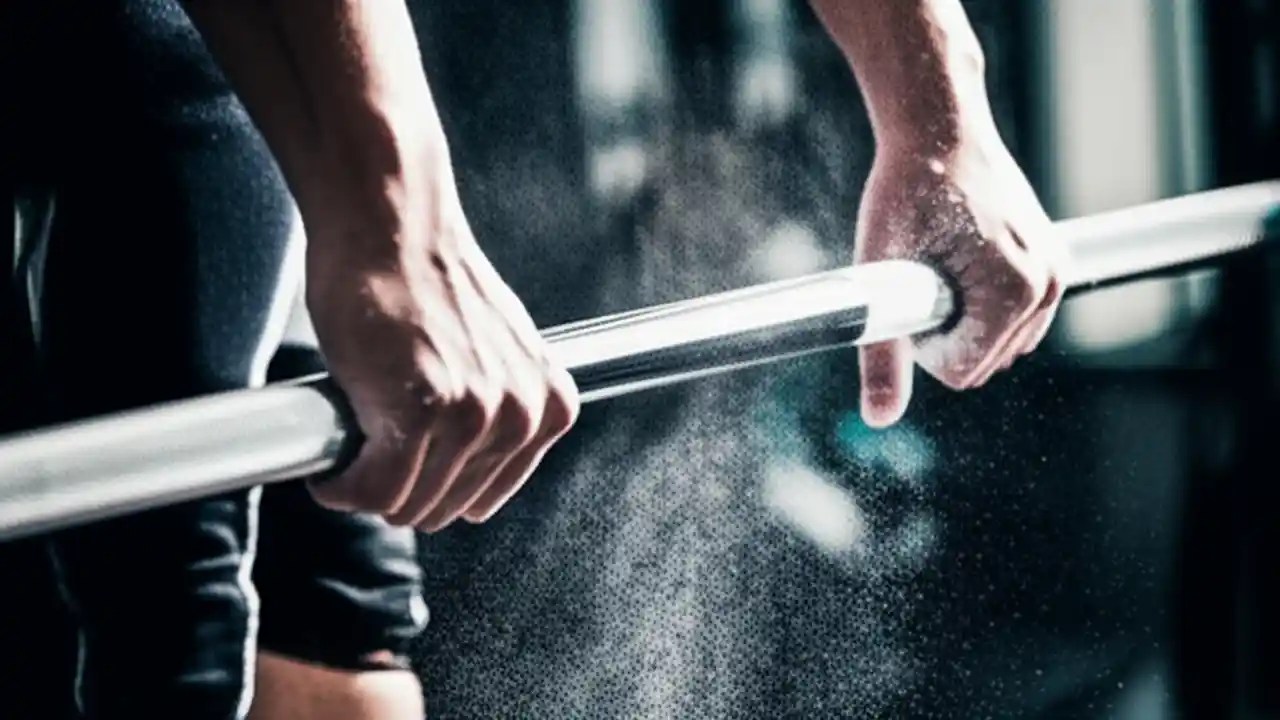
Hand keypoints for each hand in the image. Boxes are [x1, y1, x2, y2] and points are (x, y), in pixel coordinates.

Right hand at [304, 188, 578, 532]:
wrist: (393, 229)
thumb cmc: (423, 287)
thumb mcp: (492, 357)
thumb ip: (495, 413)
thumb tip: (461, 476)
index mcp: (550, 409)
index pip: (479, 499)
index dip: (429, 487)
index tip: (399, 464)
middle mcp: (524, 416)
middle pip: (443, 509)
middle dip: (397, 487)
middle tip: (366, 446)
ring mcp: (477, 416)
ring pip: (405, 505)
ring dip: (363, 487)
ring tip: (349, 444)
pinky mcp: (424, 412)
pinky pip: (374, 490)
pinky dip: (340, 489)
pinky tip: (330, 471)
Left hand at [853, 136, 1062, 426]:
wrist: (938, 130)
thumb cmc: (904, 192)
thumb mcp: (880, 273)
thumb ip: (881, 351)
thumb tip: (878, 419)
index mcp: (1016, 292)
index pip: (959, 372)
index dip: (919, 339)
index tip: (911, 283)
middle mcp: (1049, 286)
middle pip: (980, 363)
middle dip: (942, 331)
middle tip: (925, 267)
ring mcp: (1057, 276)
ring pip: (995, 346)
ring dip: (961, 319)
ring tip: (944, 259)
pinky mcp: (1053, 266)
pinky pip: (1008, 323)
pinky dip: (979, 305)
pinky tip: (963, 258)